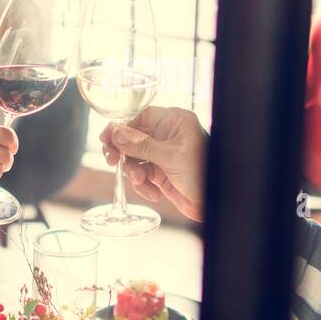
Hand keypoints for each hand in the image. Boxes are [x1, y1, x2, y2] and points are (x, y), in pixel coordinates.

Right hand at [100, 106, 205, 221]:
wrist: (214, 204)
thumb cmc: (202, 174)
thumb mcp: (170, 157)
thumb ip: (141, 145)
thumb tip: (116, 133)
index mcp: (174, 121)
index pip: (140, 115)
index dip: (121, 126)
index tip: (106, 138)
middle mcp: (167, 134)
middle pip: (133, 136)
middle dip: (123, 151)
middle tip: (112, 160)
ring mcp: (163, 153)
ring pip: (134, 158)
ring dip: (133, 172)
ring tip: (142, 181)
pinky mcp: (161, 172)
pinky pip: (141, 174)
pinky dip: (143, 185)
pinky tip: (154, 193)